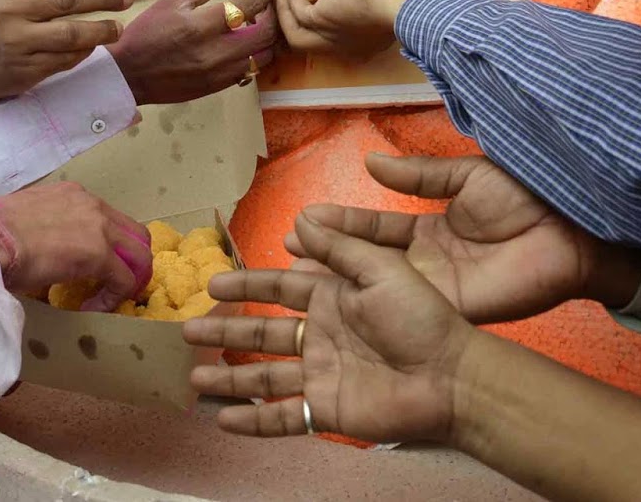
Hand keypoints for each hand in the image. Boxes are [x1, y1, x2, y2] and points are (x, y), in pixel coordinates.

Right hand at [0, 181, 151, 310]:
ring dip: (131, 278)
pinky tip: (92, 308)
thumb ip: (43, 226)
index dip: (109, 244)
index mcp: (72, 194)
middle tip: (117, 282)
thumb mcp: (25, 218)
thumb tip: (39, 247)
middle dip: (133, 259)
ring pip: (140, 255)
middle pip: (135, 233)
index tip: (93, 266)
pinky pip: (124, 280)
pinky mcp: (99, 254)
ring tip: (111, 296)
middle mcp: (92, 205)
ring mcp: (99, 227)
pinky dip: (113, 297)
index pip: (107, 217)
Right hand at [106, 0, 277, 104]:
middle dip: (272, 14)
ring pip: (263, 56)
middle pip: (265, 34)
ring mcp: (219, 73)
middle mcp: (214, 53)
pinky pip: (251, 71)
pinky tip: (243, 44)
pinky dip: (254, 55)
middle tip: (266, 5)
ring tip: (255, 25)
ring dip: (266, 38)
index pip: (248, 6)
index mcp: (200, 26)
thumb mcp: (173, 0)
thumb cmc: (148, 32)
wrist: (130, 74)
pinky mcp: (218, 86)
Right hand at [185, 212, 479, 443]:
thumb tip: (300, 219)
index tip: (213, 283)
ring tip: (193, 379)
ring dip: (230, 379)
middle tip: (187, 330)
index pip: (279, 287)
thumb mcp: (382, 268)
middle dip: (226, 332)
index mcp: (334, 297)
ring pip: (265, 377)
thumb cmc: (424, 316)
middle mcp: (323, 335)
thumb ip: (341, 246)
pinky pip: (284, 416)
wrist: (453, 374)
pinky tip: (224, 422)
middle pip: (263, 333)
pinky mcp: (329, 410)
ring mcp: (323, 374)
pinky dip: (254, 422)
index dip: (247, 284)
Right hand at [274, 0, 431, 58]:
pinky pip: (297, 17)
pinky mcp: (321, 24)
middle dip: (294, 20)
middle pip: (310, 41)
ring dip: (285, 14)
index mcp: (365, 38)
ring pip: (297, 35)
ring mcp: (332, 39)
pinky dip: (290, 3)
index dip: (322, 13)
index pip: (336, 34)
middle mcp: (346, 46)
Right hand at [289, 154, 640, 321]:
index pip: (374, 226)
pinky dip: (374, 305)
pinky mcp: (455, 307)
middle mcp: (429, 260)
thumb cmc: (530, 194)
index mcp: (431, 228)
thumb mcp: (466, 175)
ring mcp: (439, 287)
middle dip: (325, 257)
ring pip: (379, 288)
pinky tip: (343, 304)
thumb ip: (419, 173)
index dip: (340, 224)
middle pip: (367, 261)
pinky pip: (408, 306)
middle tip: (284, 253)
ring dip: (340, 285)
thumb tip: (371, 161)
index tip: (303, 220)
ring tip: (295, 281)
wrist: (573, 227)